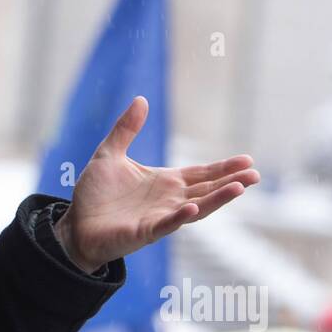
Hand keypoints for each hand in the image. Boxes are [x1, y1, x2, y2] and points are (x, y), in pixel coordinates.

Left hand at [55, 96, 259, 272]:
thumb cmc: (95, 193)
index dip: (224, 167)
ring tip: (239, 188)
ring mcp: (159, 217)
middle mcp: (168, 200)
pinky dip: (180, 217)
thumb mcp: (109, 153)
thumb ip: (126, 128)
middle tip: (255, 174)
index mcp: (165, 182)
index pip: (201, 174)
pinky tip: (194, 208)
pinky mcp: (144, 232)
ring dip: (217, 200)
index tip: (248, 160)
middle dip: (231, 182)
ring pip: (196, 208)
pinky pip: (166, 225)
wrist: (75, 223)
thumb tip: (141, 99)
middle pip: (206, 190)